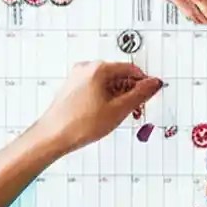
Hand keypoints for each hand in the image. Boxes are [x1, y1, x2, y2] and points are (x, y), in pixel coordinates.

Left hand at [31, 62, 162, 154]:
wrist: (52, 137)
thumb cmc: (78, 124)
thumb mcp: (118, 110)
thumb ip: (140, 95)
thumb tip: (154, 84)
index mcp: (98, 69)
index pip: (131, 69)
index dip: (143, 84)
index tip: (149, 96)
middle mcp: (86, 69)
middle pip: (119, 75)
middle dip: (131, 92)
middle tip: (136, 110)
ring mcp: (77, 78)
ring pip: (107, 83)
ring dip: (119, 97)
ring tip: (120, 115)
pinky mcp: (72, 89)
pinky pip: (96, 89)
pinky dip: (106, 100)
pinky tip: (106, 115)